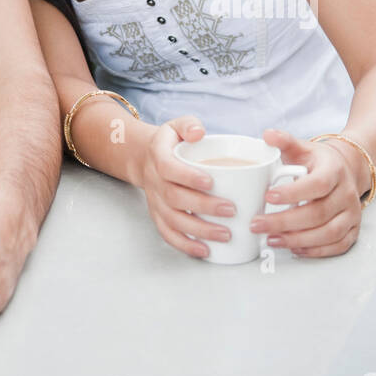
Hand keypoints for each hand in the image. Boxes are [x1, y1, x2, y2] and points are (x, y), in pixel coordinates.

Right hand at [140, 114, 239, 258]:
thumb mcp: (177, 125)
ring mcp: (155, 201)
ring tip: (225, 234)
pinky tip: (204, 250)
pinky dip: (185, 245)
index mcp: (158, 156)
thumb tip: (199, 132)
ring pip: (173, 220)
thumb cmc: (170, 142)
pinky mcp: (158, 215)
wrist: (145, 158)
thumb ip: (189, 125)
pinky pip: (167, 234)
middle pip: (174, 198)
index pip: (168, 168)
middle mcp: (154, 181)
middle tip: (230, 209)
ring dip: (199, 230)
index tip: (211, 182)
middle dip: (203, 206)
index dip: (188, 177)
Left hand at [249, 128, 362, 256]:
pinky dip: (315, 251)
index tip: (268, 197)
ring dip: (298, 239)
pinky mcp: (352, 230)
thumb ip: (284, 141)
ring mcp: (351, 214)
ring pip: (328, 233)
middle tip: (258, 224)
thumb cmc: (317, 161)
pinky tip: (294, 248)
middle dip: (285, 222)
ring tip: (271, 239)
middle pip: (318, 213)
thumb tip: (267, 134)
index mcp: (333, 170)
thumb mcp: (301, 147)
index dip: (293, 193)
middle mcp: (346, 194)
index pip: (316, 185)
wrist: (345, 170)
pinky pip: (337, 246)